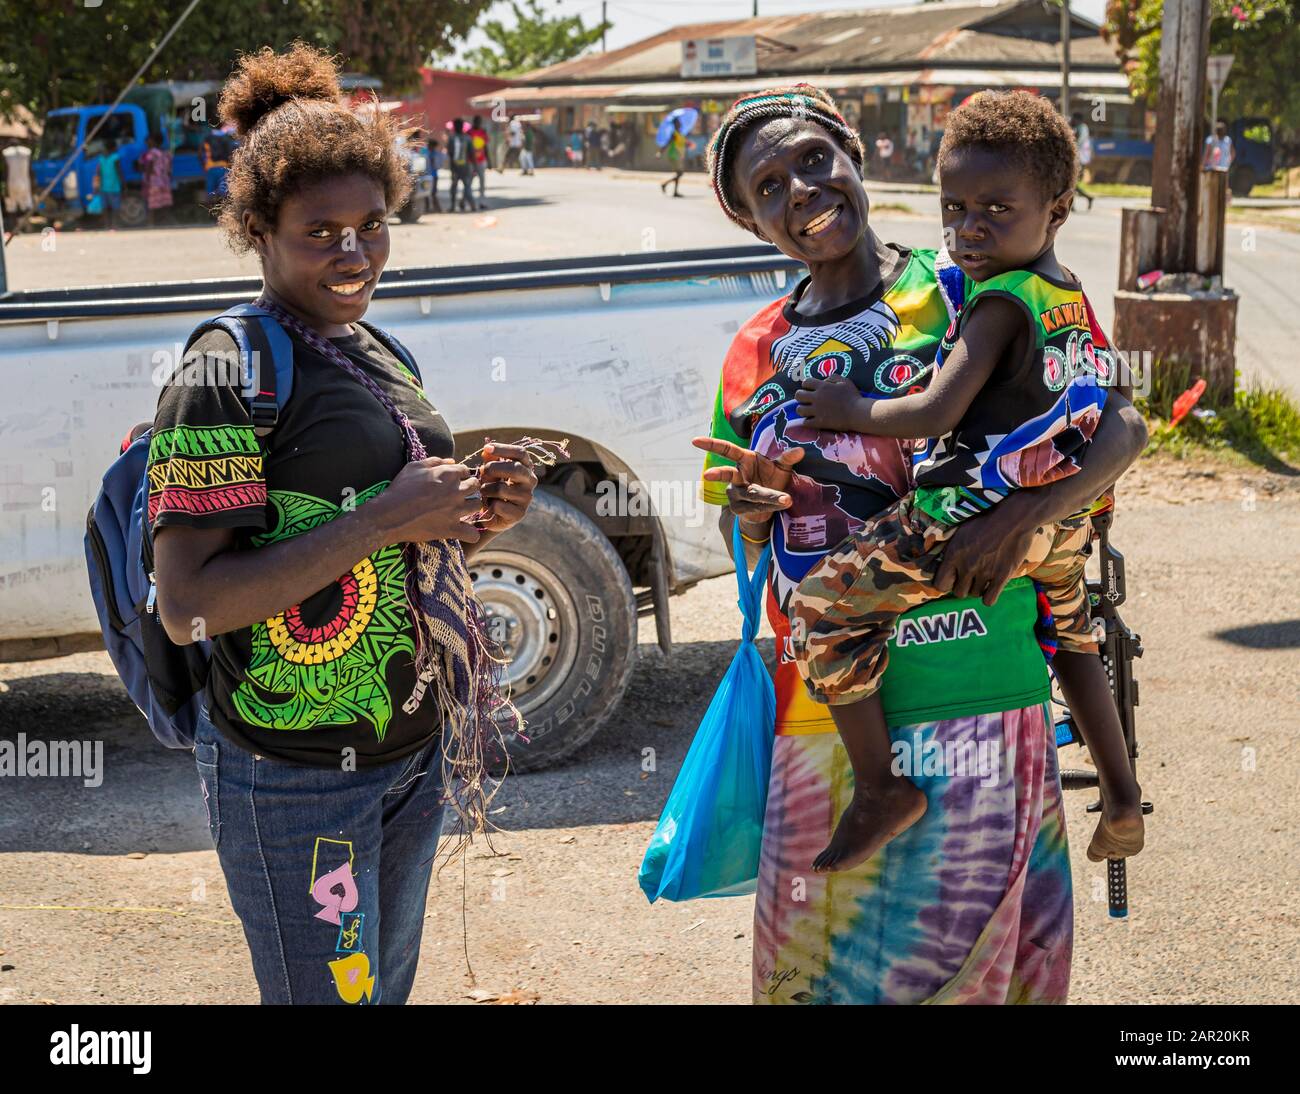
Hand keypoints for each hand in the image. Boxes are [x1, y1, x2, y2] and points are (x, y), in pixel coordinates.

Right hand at [374, 457, 483, 543]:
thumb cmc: (400, 488)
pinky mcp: (452, 529)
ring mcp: (456, 511)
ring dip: (471, 506)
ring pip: (477, 505)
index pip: (466, 471)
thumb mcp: (414, 467)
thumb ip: (435, 461)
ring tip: (462, 509)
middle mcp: (456, 491)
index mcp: (448, 474)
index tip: (453, 481)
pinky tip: (464, 530)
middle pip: (475, 486)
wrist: (389, 514)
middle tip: (458, 494)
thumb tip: (451, 461)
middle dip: (469, 488)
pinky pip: (472, 534)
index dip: (460, 475)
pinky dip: (470, 533)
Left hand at [468, 442, 537, 533]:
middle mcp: (530, 481)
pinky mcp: (519, 513)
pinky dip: (488, 505)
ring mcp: (526, 498)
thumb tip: (487, 450)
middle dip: (493, 468)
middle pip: (515, 468)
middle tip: (482, 472)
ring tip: (484, 491)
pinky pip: (498, 505)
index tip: (487, 448)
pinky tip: (489, 505)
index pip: (521, 453)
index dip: (503, 449)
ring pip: (502, 489)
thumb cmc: (495, 489)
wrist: (497, 515)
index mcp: (526, 468)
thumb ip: (490, 460)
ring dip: (486, 489)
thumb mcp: (492, 473)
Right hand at [692, 436, 804, 526]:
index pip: (726, 450)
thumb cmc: (773, 479)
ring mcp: (735, 494)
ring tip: (786, 498)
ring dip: (769, 496)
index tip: (694, 441)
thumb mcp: (782, 467)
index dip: (711, 445)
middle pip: (726, 474)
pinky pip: (757, 506)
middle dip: (717, 474)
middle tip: (707, 475)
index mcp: (744, 461)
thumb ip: (787, 458)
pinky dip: (771, 505)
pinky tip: (782, 504)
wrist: (771, 504)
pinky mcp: (739, 509)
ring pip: (752, 494)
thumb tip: (800, 450)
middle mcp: (736, 477)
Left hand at [794, 376, 862, 431]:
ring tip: (808, 410)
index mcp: (822, 386)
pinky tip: (812, 420)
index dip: (806, 385)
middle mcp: (817, 398)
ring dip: (802, 409)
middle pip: (798, 395)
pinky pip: (805, 422)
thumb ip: (832, 378)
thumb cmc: (853, 396)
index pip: (805, 382)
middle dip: (800, 396)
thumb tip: (823, 381)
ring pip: (799, 409)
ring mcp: (817, 411)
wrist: (858, 413)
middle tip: (806, 400)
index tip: (810, 389)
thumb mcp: (845, 381)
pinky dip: (807, 421)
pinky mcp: (819, 422)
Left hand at [934, 490, 1045, 604]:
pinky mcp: (1002, 576)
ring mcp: (984, 572)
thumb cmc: (987, 521)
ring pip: (974, 594)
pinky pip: (989, 600)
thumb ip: (952, 550)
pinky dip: (989, 597)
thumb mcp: (962, 532)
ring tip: (983, 578)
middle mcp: (967, 566)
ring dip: (977, 589)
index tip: (952, 579)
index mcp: (954, 554)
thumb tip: (945, 564)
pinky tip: (992, 588)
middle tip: (970, 578)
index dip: (946, 583)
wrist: (1013, 518)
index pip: (940, 584)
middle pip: (958, 592)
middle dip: (963, 587)